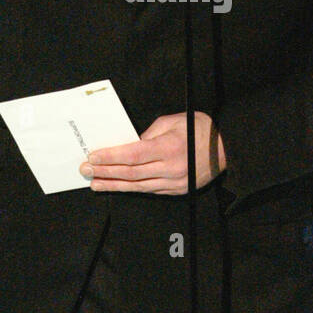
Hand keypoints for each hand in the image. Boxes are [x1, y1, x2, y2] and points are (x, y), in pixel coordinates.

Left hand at [80, 111, 226, 193]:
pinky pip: (149, 191)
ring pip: (137, 186)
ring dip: (114, 185)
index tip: (93, 156)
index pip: (133, 154)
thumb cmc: (201, 129)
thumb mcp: (174, 121)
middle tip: (85, 170)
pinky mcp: (176, 191)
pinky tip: (117, 186)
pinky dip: (131, 188)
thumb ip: (150, 132)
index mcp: (170, 147)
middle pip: (131, 173)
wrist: (226, 149)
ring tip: (95, 183)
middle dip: (105, 172)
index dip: (110, 157)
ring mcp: (174, 183)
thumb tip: (130, 142)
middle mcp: (171, 168)